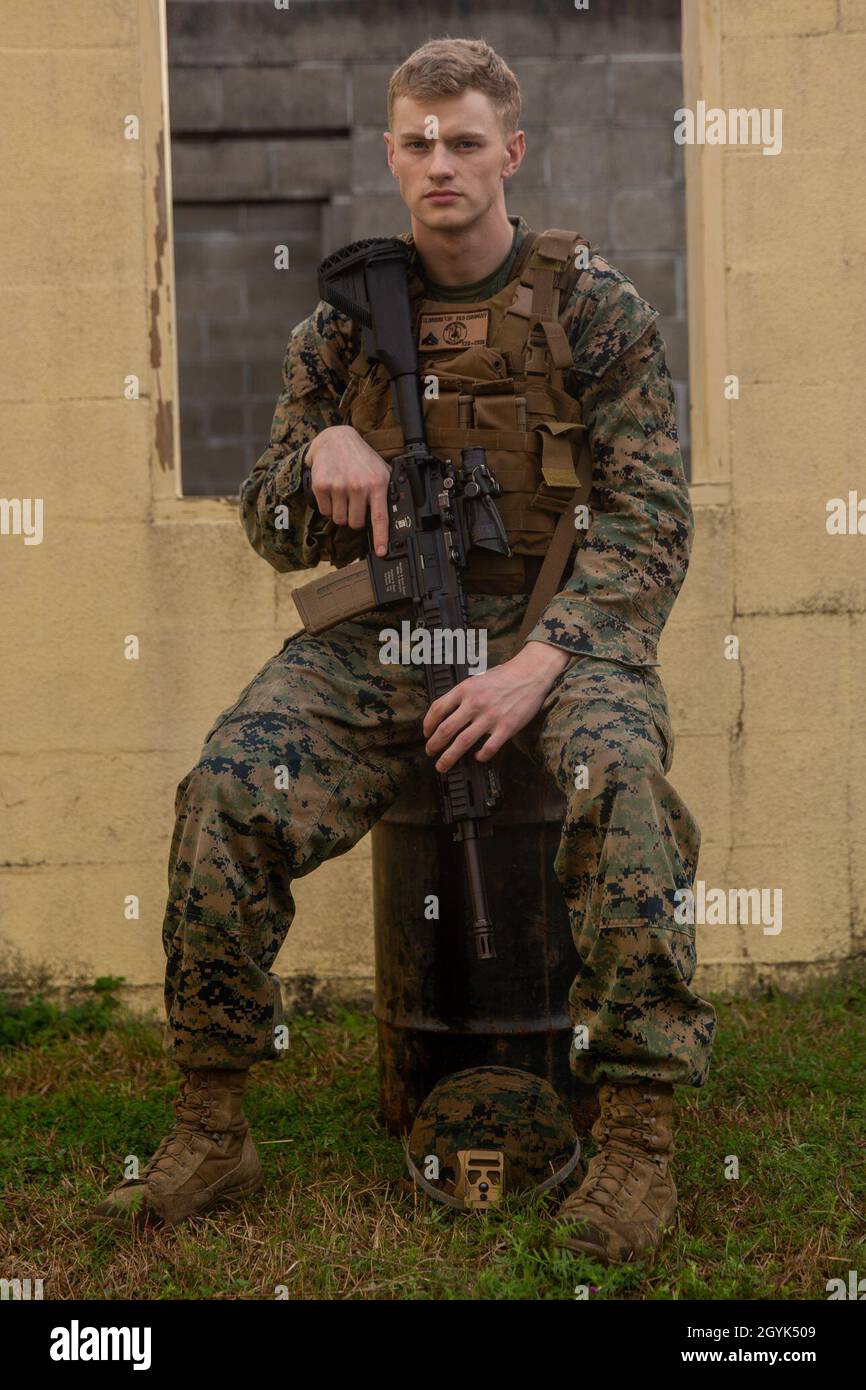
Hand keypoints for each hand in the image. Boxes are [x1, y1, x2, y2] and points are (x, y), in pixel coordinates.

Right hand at [307, 425, 390, 554]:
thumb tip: (399, 511)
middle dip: (355, 518)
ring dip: (341, 513)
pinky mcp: (322, 486)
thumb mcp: (380, 470)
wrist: (335, 440)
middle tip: (354, 504)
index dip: (380, 537)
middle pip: (355, 523)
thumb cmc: (361, 458)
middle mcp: (358, 486)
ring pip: (339, 519)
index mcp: (377, 483)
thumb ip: (388, 490)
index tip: (380, 551)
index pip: (380, 517)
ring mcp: (339, 486)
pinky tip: (332, 491)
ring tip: (343, 495)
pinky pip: (325, 511)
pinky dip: (328, 506)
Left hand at [422, 641, 572, 773]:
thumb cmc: (505, 676)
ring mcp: (490, 716)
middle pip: (446, 729)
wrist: (530, 674)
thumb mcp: (477, 679)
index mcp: (465, 689)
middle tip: (430, 752)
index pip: (438, 708)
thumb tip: (447, 713)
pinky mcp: (506, 727)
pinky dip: (480, 756)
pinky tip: (477, 757)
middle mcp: (475, 703)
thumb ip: (463, 695)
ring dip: (449, 757)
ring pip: (462, 742)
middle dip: (433, 745)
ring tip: (442, 765)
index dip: (428, 724)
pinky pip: (489, 748)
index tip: (426, 733)